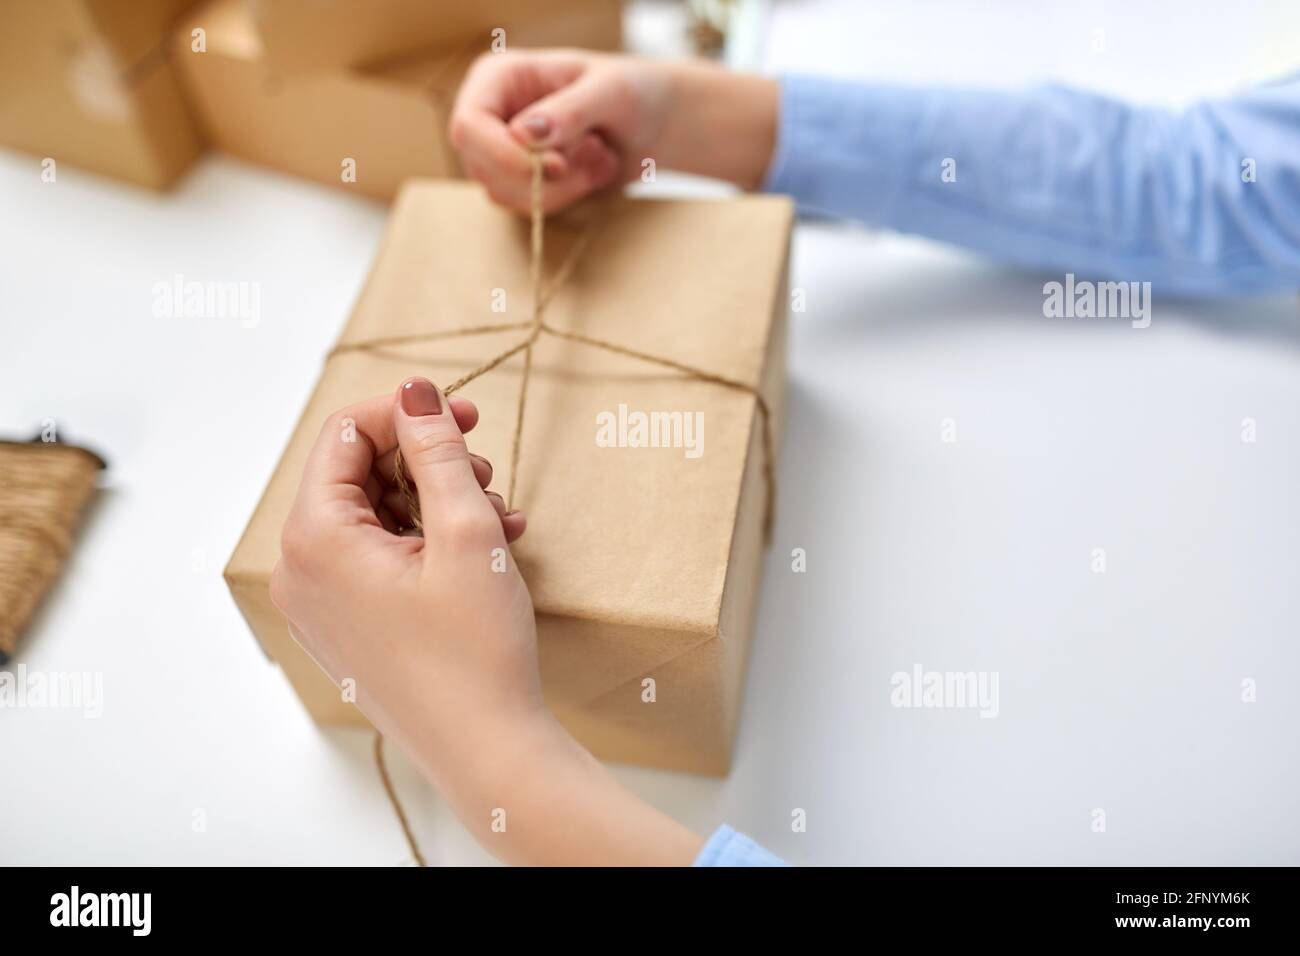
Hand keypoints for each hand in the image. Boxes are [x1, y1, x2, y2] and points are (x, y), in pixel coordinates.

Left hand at [271, 377, 703, 864]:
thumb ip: (437, 450)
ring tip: (496, 520)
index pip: (345, 435)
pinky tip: (486, 549)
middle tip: (485, 474)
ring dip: (436, 503)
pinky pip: (380, 559)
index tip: (466, 416)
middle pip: (358, 476)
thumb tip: (416, 390)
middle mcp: (302, 571)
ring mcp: (322, 605)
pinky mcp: (349, 627)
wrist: (488, 751)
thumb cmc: (475, 650)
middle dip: (426, 463)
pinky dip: (429, 543)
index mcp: (315, 540)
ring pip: (375, 517)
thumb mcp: (465, 532)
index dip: (407, 413)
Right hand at [449, 50, 778, 213]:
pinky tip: (592, 169)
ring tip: (598, 154)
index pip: (468, 125)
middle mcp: (490, 114)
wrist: (654, 122)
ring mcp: (500, 151)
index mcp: (499, 77)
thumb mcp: (610, 92)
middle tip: (592, 154)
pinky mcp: (518, 180)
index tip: (555, 166)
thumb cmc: (634, 92)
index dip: (503, 156)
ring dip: (562, 187)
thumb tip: (524, 135)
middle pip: (481, 167)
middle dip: (542, 177)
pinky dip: (567, 196)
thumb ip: (568, 111)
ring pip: (504, 194)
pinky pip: (526, 208)